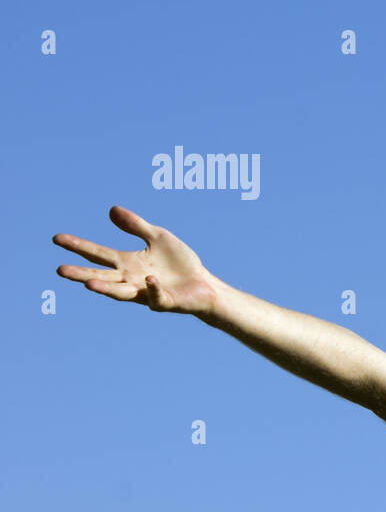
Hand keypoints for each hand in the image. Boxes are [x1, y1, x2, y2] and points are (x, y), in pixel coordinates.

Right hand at [53, 205, 220, 315]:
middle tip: (60, 270)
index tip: (57, 238)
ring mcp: (146, 293)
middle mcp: (131, 280)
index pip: (98, 254)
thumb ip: (136, 226)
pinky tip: (149, 278)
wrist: (203, 283)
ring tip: (88, 285)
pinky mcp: (164, 301)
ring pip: (121, 293)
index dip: (78, 246)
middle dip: (81, 274)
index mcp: (127, 264)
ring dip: (106, 289)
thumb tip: (112, 210)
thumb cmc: (179, 262)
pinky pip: (156, 296)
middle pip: (101, 277)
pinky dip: (152, 288)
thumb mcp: (158, 237)